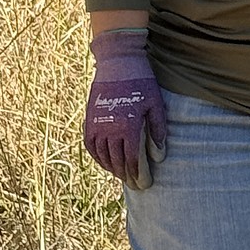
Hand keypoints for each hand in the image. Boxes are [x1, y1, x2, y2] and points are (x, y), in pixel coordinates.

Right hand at [84, 29, 167, 190]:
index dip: (139, 174)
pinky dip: (98, 158)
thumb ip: (158, 131)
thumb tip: (159, 156)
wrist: (118, 63)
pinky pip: (91, 146)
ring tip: (123, 177)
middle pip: (118, 161)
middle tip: (136, 186)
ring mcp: (97, 125)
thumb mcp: (155, 104)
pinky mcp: (89, 120)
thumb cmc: (142, 83)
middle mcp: (110, 129)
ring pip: (103, 156)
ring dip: (113, 169)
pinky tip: (107, 163)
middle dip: (128, 176)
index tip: (145, 184)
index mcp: (128, 126)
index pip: (133, 160)